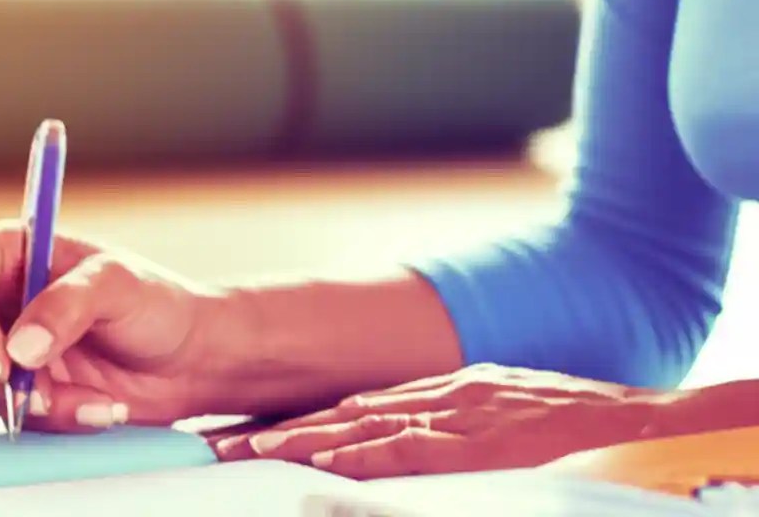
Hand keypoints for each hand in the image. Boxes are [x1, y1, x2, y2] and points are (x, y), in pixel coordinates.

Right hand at [0, 220, 229, 432]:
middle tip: (46, 394)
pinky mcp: (24, 390)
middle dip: (3, 377)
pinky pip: (11, 416)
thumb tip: (19, 348)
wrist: (190, 360)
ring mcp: (9, 349)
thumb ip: (67, 306)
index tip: (1, 363)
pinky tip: (99, 409)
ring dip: (35, 404)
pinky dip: (54, 420)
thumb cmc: (158, 305)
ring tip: (94, 399)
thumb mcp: (118, 286)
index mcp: (11, 253)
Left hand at [210, 363, 669, 478]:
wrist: (633, 422)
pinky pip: (410, 447)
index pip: (351, 408)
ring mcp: (453, 418)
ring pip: (358, 426)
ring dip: (298, 439)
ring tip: (244, 449)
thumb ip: (450, 426)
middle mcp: (435, 399)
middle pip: (338, 413)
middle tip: (220, 441)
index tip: (247, 432)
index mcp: (438, 394)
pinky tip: (324, 459)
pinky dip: (364, 452)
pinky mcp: (476, 442)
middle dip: (276, 428)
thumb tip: (400, 442)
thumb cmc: (568, 424)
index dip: (297, 421)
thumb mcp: (499, 413)